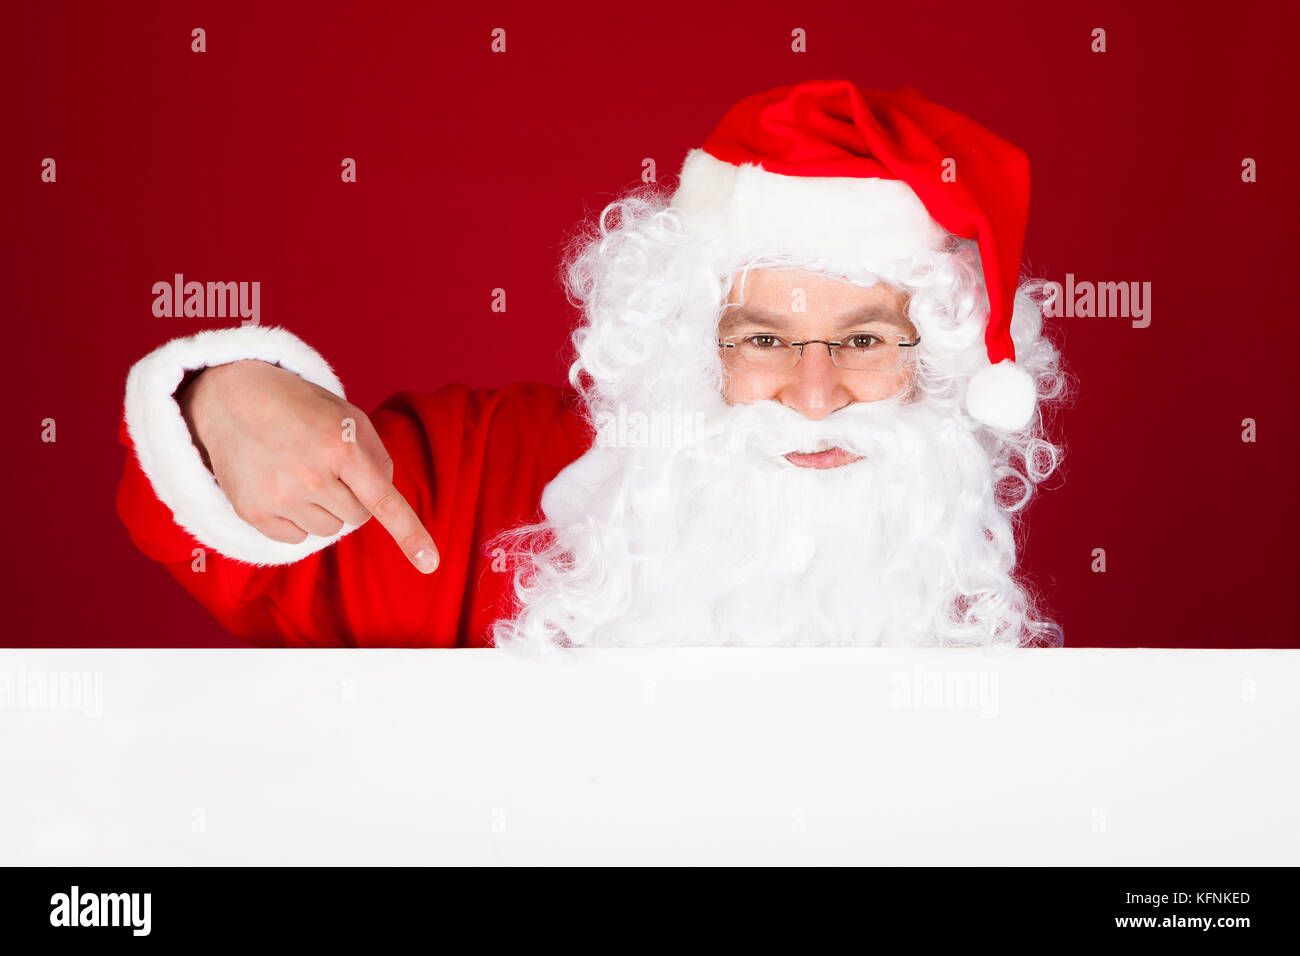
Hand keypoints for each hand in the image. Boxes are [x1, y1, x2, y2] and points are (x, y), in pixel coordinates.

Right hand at [177, 359, 438, 572]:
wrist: (228, 396)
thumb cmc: (298, 405)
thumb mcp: (347, 415)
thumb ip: (376, 457)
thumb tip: (384, 500)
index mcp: (340, 447)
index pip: (383, 501)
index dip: (410, 534)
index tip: (431, 564)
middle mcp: (310, 476)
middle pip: (358, 518)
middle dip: (353, 498)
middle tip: (330, 469)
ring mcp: (279, 496)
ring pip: (329, 531)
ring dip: (326, 510)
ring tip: (302, 474)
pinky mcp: (253, 511)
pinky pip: (296, 538)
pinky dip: (297, 520)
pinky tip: (281, 487)